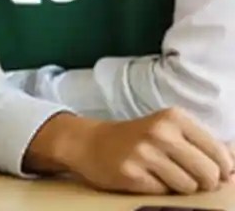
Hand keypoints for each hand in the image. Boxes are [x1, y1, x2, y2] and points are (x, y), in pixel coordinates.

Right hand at [36, 109, 233, 194]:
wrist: (89, 143)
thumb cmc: (136, 138)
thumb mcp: (169, 129)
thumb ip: (202, 142)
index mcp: (174, 118)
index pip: (220, 153)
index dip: (223, 169)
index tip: (216, 172)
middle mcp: (160, 133)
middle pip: (209, 173)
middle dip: (205, 183)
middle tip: (193, 179)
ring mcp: (144, 153)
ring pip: (189, 187)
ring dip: (182, 188)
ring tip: (166, 177)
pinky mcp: (131, 174)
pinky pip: (164, 193)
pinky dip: (160, 190)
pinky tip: (147, 179)